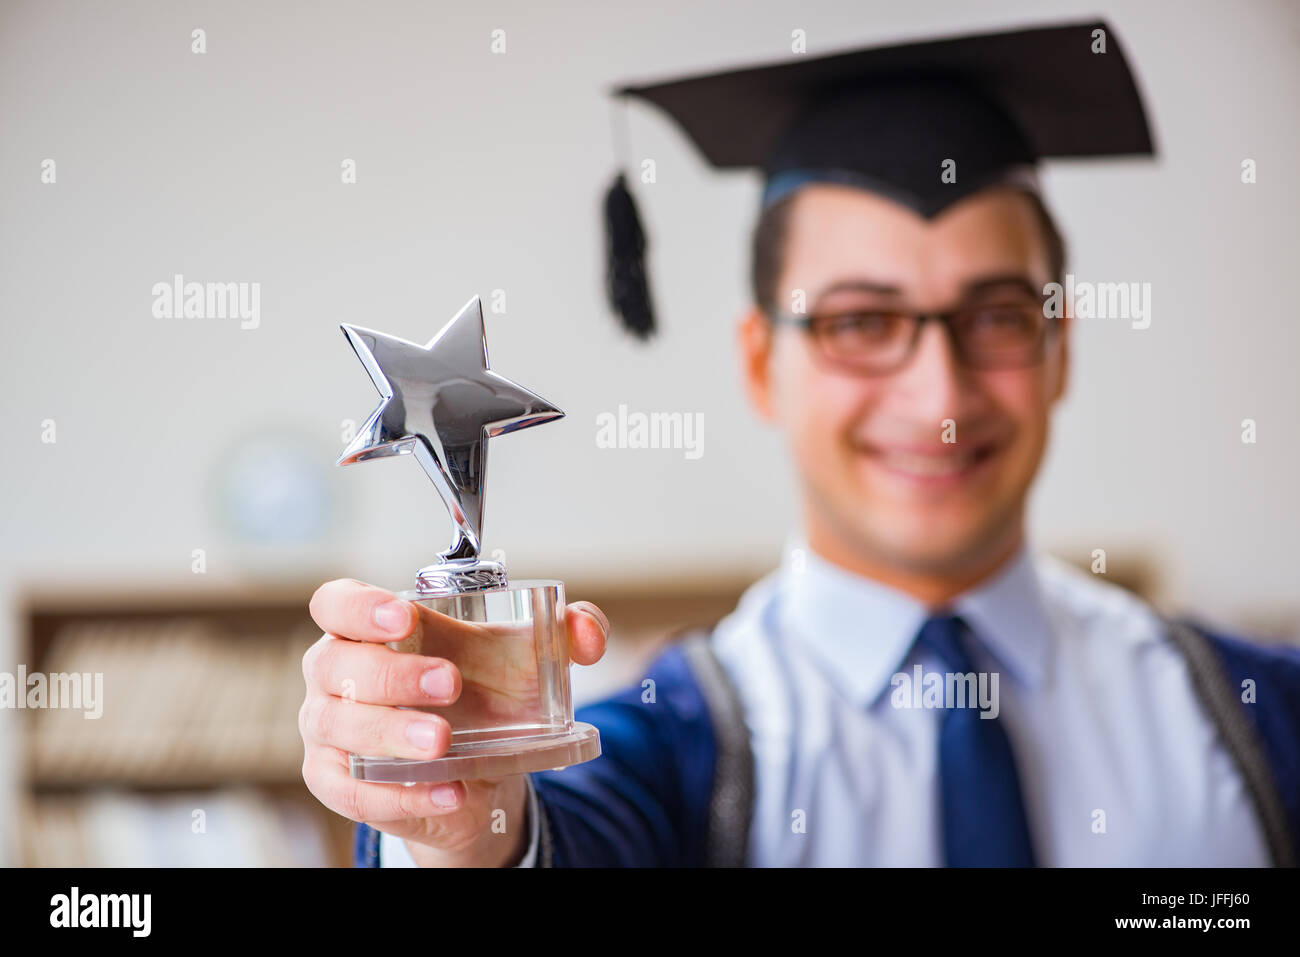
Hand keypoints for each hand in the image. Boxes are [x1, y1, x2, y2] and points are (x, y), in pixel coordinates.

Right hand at [300, 578, 608, 866]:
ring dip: (392, 734)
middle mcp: (338, 676)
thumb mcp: (526, 660)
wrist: (476, 776)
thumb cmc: (482, 697)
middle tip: (450, 683)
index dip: (359, 606)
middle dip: (392, 674)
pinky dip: (403, 793)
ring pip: (338, 728)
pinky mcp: (339, 784)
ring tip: (443, 742)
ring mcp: (330, 732)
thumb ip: (563, 633)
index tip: (403, 617)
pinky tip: (450, 789)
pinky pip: (356, 792)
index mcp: (370, 630)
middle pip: (336, 665)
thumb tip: (585, 631)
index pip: (336, 604)